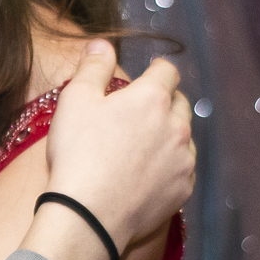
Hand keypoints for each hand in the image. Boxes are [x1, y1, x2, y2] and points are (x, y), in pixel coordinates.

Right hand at [35, 40, 194, 259]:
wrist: (87, 214)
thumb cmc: (77, 153)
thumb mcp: (75, 100)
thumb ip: (93, 67)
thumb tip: (102, 44)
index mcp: (152, 98)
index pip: (167, 71)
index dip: (157, 69)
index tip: (150, 72)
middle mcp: (176, 125)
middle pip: (180, 103)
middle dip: (165, 101)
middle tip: (142, 110)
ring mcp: (183, 160)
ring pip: (184, 137)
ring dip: (169, 134)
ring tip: (143, 145)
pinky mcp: (183, 190)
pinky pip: (183, 169)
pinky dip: (169, 166)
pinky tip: (147, 173)